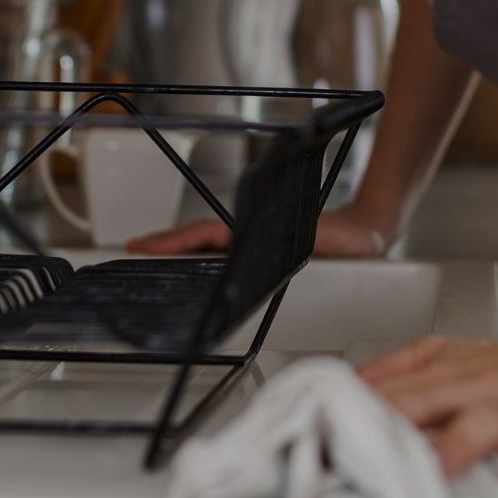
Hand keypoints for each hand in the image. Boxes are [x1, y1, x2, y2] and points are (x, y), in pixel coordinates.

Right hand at [124, 203, 393, 256]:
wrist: (364, 234)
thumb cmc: (339, 236)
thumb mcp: (303, 241)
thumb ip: (276, 244)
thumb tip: (240, 242)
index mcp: (252, 229)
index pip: (203, 234)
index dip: (171, 241)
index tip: (140, 245)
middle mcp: (250, 235)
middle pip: (199, 239)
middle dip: (166, 245)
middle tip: (133, 251)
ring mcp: (255, 242)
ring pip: (209, 246)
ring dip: (181, 251)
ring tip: (151, 259)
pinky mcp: (264, 253)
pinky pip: (226, 254)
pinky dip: (204, 257)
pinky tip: (193, 268)